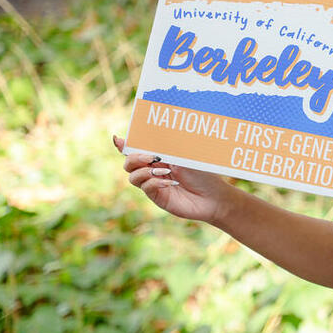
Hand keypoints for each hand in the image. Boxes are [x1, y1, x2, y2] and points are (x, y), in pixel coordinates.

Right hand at [113, 135, 233, 223]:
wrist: (214, 196)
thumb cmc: (202, 173)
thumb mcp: (183, 155)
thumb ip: (163, 147)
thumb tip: (146, 135)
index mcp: (159, 156)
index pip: (135, 150)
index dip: (124, 145)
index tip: (118, 139)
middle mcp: (153, 170)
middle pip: (129, 163)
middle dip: (136, 158)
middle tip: (153, 157)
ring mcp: (154, 184)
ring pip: (133, 177)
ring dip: (145, 171)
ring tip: (164, 171)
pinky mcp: (157, 197)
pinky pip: (146, 188)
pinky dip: (154, 183)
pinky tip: (170, 182)